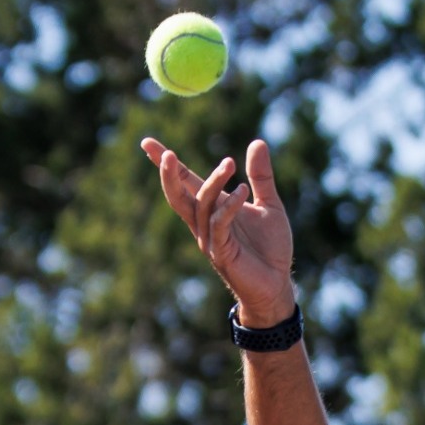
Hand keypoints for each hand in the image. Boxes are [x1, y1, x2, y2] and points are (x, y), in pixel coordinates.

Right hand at [140, 136, 295, 324]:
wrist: (277, 283)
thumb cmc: (270, 247)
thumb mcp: (269, 204)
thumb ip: (261, 176)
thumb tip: (257, 142)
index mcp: (212, 208)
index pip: (185, 181)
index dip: (165, 163)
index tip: (146, 143)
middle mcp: (205, 222)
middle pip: (178, 195)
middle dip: (169, 175)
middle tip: (168, 154)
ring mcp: (210, 238)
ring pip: (201, 206)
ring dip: (214, 183)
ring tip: (230, 163)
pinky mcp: (222, 252)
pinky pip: (219, 224)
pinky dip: (229, 206)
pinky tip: (243, 190)